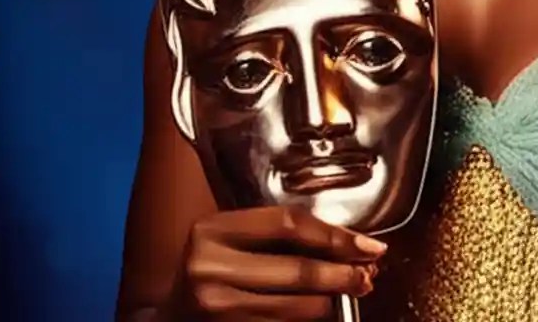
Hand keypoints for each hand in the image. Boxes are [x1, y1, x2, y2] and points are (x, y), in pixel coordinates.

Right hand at [176, 205, 385, 320]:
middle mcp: (208, 268)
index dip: (335, 236)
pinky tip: (322, 312)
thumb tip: (350, 244)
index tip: (368, 245)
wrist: (169, 314)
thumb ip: (277, 234)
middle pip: (298, 270)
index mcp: (212, 230)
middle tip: (367, 275)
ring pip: (297, 307)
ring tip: (349, 294)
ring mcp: (214, 307)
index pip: (289, 224)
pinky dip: (309, 321)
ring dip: (332, 303)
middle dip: (342, 274)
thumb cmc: (211, 268)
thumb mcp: (232, 239)